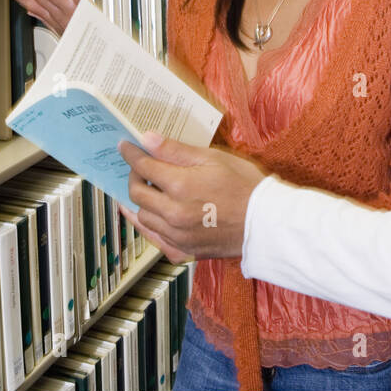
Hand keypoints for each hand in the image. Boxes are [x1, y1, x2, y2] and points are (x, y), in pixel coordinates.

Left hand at [118, 131, 267, 259]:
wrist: (266, 223)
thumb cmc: (245, 187)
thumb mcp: (213, 158)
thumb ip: (176, 150)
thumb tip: (146, 139)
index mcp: (180, 186)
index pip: (143, 167)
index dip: (131, 154)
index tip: (125, 147)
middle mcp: (173, 214)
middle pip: (137, 194)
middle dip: (133, 177)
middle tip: (139, 168)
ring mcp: (177, 236)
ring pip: (142, 218)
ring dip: (140, 202)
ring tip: (146, 190)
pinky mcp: (184, 251)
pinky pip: (155, 240)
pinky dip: (149, 227)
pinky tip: (151, 217)